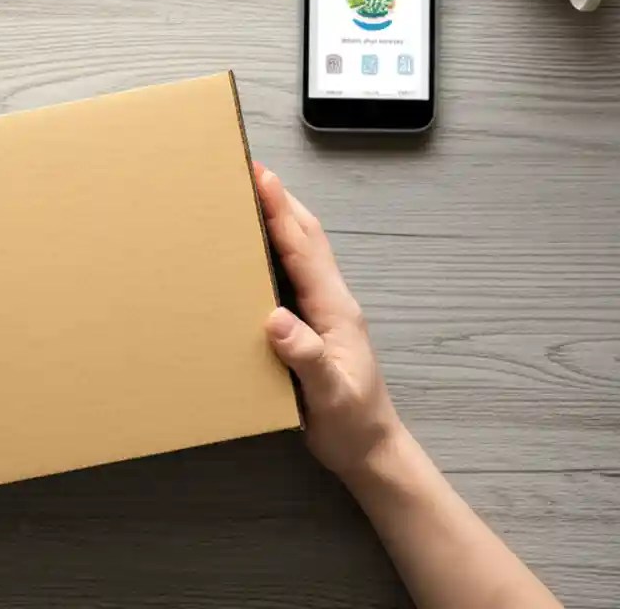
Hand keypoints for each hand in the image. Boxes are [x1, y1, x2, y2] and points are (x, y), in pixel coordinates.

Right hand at [253, 164, 401, 478]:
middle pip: (307, 237)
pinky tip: (255, 251)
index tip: (260, 176)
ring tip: (249, 196)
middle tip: (248, 170)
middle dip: (280, 201)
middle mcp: (331, 301)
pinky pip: (293, 275)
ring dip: (279, 220)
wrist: (371, 449)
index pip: (304, 249)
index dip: (281, 211)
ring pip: (302, 252)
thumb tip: (274, 318)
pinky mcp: (313, 325)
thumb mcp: (329, 394)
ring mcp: (324, 311)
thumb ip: (306, 356)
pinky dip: (275, 250)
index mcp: (334, 308)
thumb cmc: (351, 423)